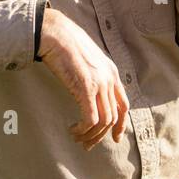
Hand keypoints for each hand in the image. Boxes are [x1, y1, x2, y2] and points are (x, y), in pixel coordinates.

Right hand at [38, 7, 129, 148]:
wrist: (55, 32)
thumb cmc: (65, 43)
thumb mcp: (87, 59)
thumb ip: (92, 73)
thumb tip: (87, 90)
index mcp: (112, 72)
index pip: (124, 105)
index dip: (121, 125)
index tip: (115, 138)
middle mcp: (109, 79)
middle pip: (113, 117)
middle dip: (101, 135)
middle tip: (87, 145)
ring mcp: (99, 83)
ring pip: (103, 122)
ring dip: (90, 135)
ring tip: (76, 138)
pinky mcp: (86, 88)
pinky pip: (91, 119)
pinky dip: (83, 130)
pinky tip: (73, 130)